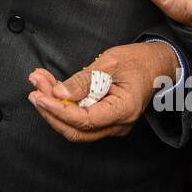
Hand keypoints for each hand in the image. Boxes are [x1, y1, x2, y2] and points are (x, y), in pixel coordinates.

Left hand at [27, 42, 178, 142]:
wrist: (157, 64)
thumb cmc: (138, 61)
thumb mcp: (110, 62)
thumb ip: (85, 80)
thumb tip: (59, 93)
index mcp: (124, 111)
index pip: (85, 120)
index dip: (59, 110)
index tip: (40, 96)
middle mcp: (118, 124)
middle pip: (76, 129)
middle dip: (51, 110)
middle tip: (35, 88)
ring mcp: (112, 124)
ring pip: (75, 125)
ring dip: (54, 105)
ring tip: (39, 81)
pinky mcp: (104, 118)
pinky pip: (80, 117)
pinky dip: (63, 103)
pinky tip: (50, 86)